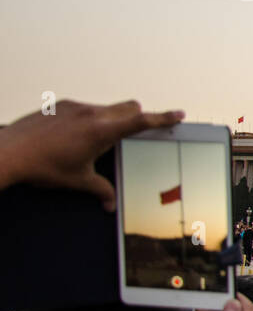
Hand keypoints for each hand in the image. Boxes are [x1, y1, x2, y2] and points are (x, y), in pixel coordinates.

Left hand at [0, 100, 183, 208]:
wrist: (8, 153)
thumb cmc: (43, 166)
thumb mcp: (78, 181)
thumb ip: (101, 190)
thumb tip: (109, 204)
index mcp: (102, 130)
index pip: (141, 121)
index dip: (163, 118)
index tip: (179, 114)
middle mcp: (91, 114)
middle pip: (128, 107)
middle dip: (137, 118)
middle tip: (138, 132)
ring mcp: (74, 107)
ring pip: (105, 108)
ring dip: (110, 120)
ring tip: (94, 142)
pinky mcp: (60, 106)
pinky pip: (85, 109)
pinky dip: (88, 120)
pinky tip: (71, 138)